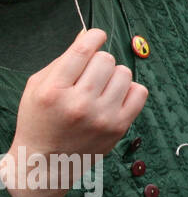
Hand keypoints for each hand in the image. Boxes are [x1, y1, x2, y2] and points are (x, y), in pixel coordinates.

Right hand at [3, 29, 146, 196]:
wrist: (46, 162)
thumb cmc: (39, 119)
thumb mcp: (39, 86)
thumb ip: (64, 59)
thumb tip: (88, 33)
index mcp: (53, 92)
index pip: (83, 51)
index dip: (94, 37)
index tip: (96, 37)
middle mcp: (78, 104)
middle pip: (106, 60)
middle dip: (99, 62)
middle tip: (89, 75)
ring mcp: (102, 117)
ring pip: (124, 73)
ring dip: (114, 76)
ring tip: (100, 88)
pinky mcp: (119, 127)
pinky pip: (140, 91)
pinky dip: (130, 90)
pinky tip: (114, 97)